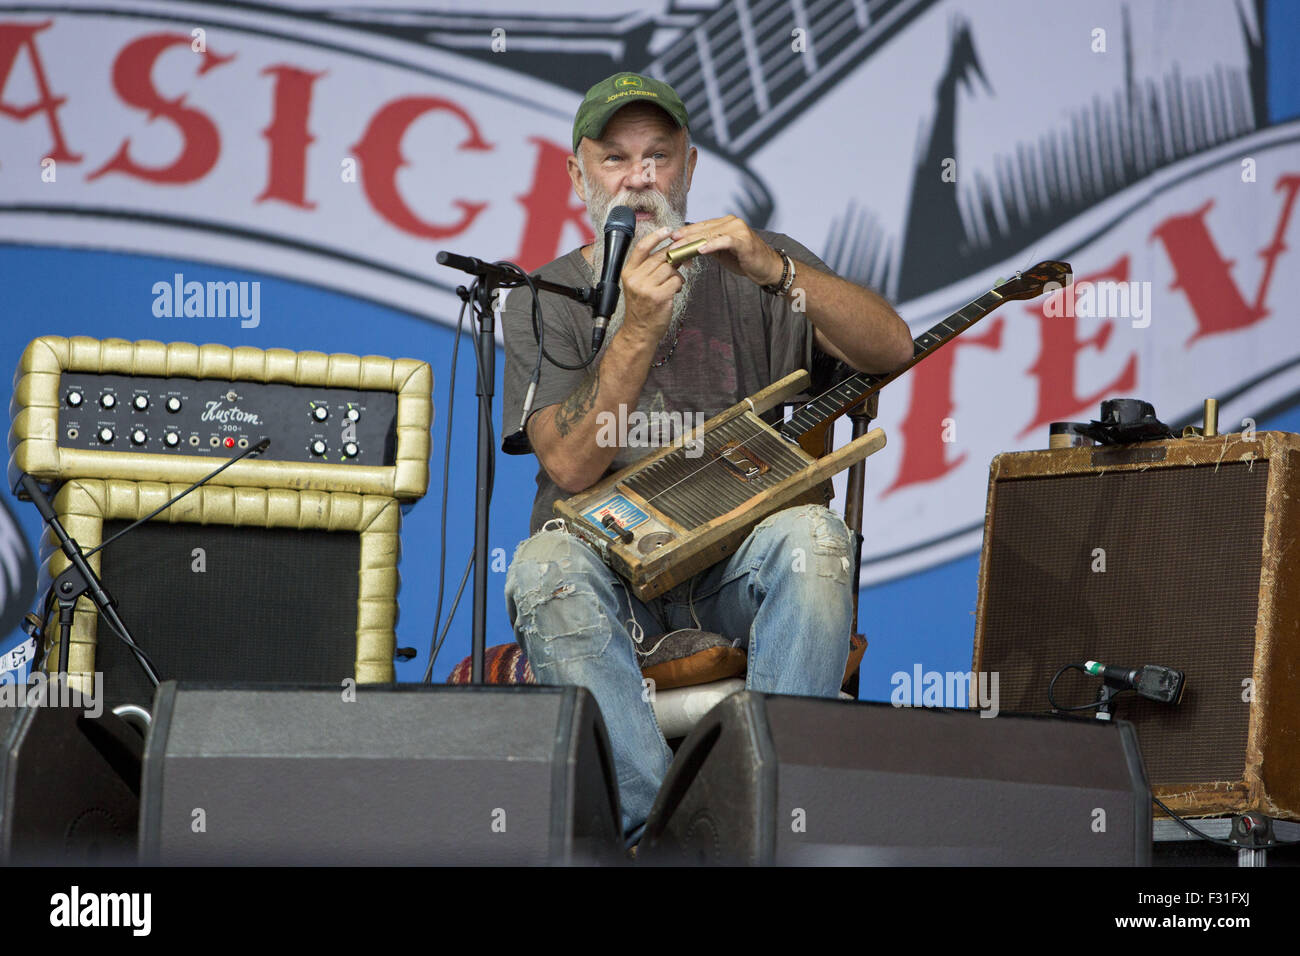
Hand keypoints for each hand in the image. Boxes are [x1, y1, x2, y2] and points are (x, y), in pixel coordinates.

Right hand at [618, 226, 683, 347]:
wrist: (639, 331)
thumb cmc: (642, 308)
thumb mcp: (639, 285)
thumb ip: (650, 268)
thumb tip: (671, 251)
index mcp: (628, 272)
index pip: (642, 247)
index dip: (656, 236)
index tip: (668, 230)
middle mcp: (635, 278)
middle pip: (661, 256)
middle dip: (675, 255)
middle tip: (684, 258)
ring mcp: (646, 287)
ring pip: (670, 268)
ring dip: (677, 274)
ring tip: (674, 283)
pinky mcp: (658, 296)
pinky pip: (676, 280)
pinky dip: (679, 284)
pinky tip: (674, 291)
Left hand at [666, 214, 782, 285]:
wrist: (767, 268)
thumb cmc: (745, 260)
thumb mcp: (722, 252)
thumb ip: (707, 246)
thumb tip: (688, 248)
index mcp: (725, 223)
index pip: (701, 226)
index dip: (686, 232)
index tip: (671, 238)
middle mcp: (731, 222)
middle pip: (703, 229)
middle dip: (685, 238)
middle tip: (670, 245)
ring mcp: (738, 229)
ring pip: (711, 235)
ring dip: (693, 242)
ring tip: (680, 248)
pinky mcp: (744, 240)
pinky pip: (724, 241)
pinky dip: (711, 245)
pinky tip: (700, 250)